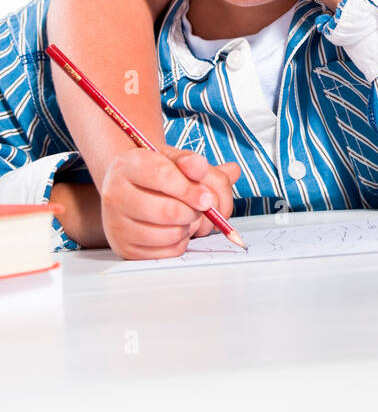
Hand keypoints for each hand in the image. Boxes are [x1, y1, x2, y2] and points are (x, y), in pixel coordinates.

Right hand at [100, 145, 240, 259]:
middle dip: (195, 211)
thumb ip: (200, 165)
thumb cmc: (156, 173)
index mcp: (128, 164)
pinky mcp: (124, 247)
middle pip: (167, 211)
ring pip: (168, 234)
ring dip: (190, 227)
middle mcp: (114, 194)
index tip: (207, 198)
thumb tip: (230, 171)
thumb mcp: (175, 160)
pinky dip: (181, 242)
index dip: (191, 189)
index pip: (163, 176)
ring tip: (188, 215)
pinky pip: (166, 252)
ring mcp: (116, 223)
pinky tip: (177, 228)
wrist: (131, 188)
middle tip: (202, 207)